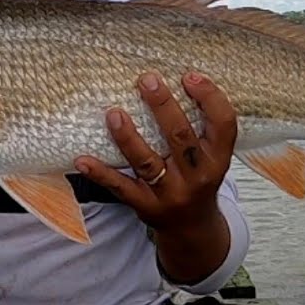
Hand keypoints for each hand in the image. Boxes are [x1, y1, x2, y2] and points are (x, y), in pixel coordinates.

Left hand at [75, 70, 237, 284]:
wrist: (193, 229)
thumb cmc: (199, 179)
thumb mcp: (212, 156)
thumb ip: (200, 127)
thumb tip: (175, 78)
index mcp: (217, 159)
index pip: (223, 125)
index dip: (210, 98)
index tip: (190, 76)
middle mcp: (196, 177)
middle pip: (180, 138)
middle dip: (163, 107)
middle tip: (147, 80)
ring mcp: (169, 193)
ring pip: (147, 163)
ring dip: (128, 138)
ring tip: (113, 113)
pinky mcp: (144, 205)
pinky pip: (120, 188)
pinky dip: (100, 173)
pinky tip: (81, 159)